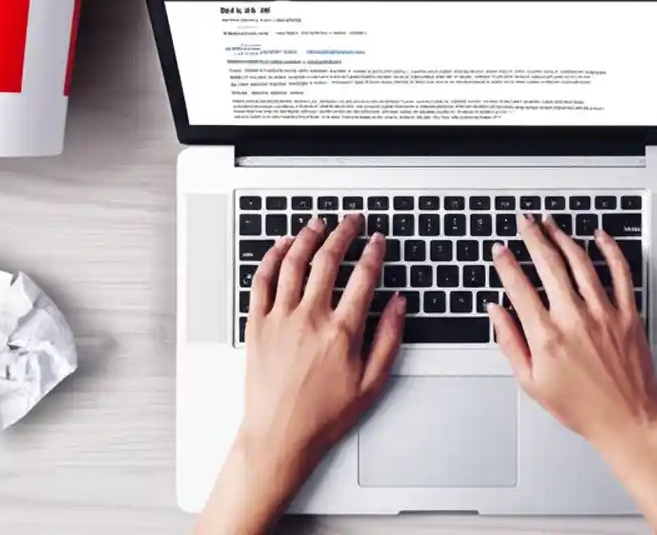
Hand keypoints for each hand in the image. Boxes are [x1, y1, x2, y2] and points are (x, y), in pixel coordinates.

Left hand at [196, 215, 403, 534]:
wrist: (279, 435)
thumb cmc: (324, 415)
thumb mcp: (371, 382)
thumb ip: (389, 339)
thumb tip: (399, 304)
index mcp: (341, 332)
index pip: (363, 277)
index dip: (374, 253)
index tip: (378, 241)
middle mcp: (310, 318)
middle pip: (329, 259)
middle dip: (344, 233)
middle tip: (352, 221)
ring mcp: (280, 318)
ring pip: (294, 262)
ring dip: (308, 236)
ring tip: (318, 223)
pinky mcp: (257, 324)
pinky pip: (263, 280)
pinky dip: (273, 257)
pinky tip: (282, 246)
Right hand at [487, 214, 656, 457]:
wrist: (626, 420)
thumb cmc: (580, 407)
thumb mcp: (531, 383)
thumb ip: (510, 343)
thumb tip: (496, 312)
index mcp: (546, 336)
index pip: (519, 286)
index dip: (505, 263)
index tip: (499, 250)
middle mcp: (574, 319)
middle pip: (548, 264)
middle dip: (532, 237)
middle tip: (524, 222)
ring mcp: (603, 313)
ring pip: (580, 261)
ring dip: (562, 237)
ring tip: (551, 223)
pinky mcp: (628, 314)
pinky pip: (620, 273)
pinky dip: (610, 250)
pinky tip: (599, 236)